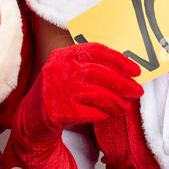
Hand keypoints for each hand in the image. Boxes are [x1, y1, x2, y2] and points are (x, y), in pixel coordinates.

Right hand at [17, 42, 142, 142]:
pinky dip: (102, 114)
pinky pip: (90, 112)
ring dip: (116, 101)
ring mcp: (57, 91)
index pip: (95, 50)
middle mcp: (58, 69)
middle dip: (123, 83)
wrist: (31, 118)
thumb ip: (90, 66)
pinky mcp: (58, 111)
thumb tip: (126, 72)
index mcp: (63, 55)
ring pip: (97, 94)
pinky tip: (107, 115)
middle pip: (99, 73)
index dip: (118, 60)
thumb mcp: (67, 71)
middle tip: (137, 91)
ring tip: (125, 106)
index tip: (135, 70)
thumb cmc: (57, 92)